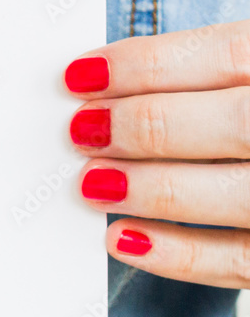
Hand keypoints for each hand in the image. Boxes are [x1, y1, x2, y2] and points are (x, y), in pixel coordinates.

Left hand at [66, 19, 249, 287]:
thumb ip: (205, 84)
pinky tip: (122, 239)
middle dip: (149, 125)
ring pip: (237, 194)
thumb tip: (103, 93)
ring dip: (154, 189)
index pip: (233, 54)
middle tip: (83, 130)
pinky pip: (237, 262)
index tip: (82, 75)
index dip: (151, 63)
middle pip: (238, 122)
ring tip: (92, 184)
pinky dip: (176, 254)